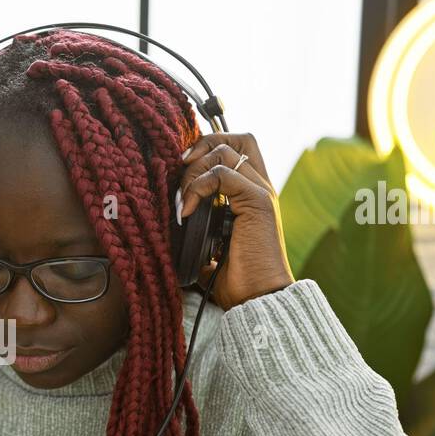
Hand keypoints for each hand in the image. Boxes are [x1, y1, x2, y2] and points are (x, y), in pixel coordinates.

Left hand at [178, 133, 294, 309]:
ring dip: (194, 172)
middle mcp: (261, 187)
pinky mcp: (257, 202)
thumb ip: (199, 229)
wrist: (257, 297)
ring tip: (183, 201)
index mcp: (252, 194)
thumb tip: (173, 225)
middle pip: (236, 138)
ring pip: (224, 152)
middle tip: (181, 170)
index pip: (237, 147)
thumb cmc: (237, 278)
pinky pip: (222, 174)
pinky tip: (188, 211)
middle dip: (203, 145)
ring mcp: (261, 192)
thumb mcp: (210, 248)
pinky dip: (198, 188)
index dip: (208, 147)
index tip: (184, 168)